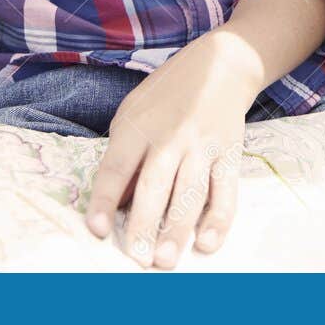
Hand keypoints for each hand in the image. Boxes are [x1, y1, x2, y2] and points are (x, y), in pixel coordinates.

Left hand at [84, 33, 260, 268]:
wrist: (221, 64)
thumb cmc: (167, 94)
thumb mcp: (134, 112)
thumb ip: (124, 155)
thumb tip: (115, 205)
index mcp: (138, 126)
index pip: (117, 168)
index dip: (104, 200)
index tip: (96, 230)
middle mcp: (170, 137)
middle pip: (155, 185)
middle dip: (145, 224)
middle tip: (137, 259)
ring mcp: (202, 146)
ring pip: (189, 193)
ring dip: (177, 230)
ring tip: (165, 260)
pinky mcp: (229, 153)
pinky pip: (225, 191)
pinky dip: (218, 219)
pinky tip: (207, 242)